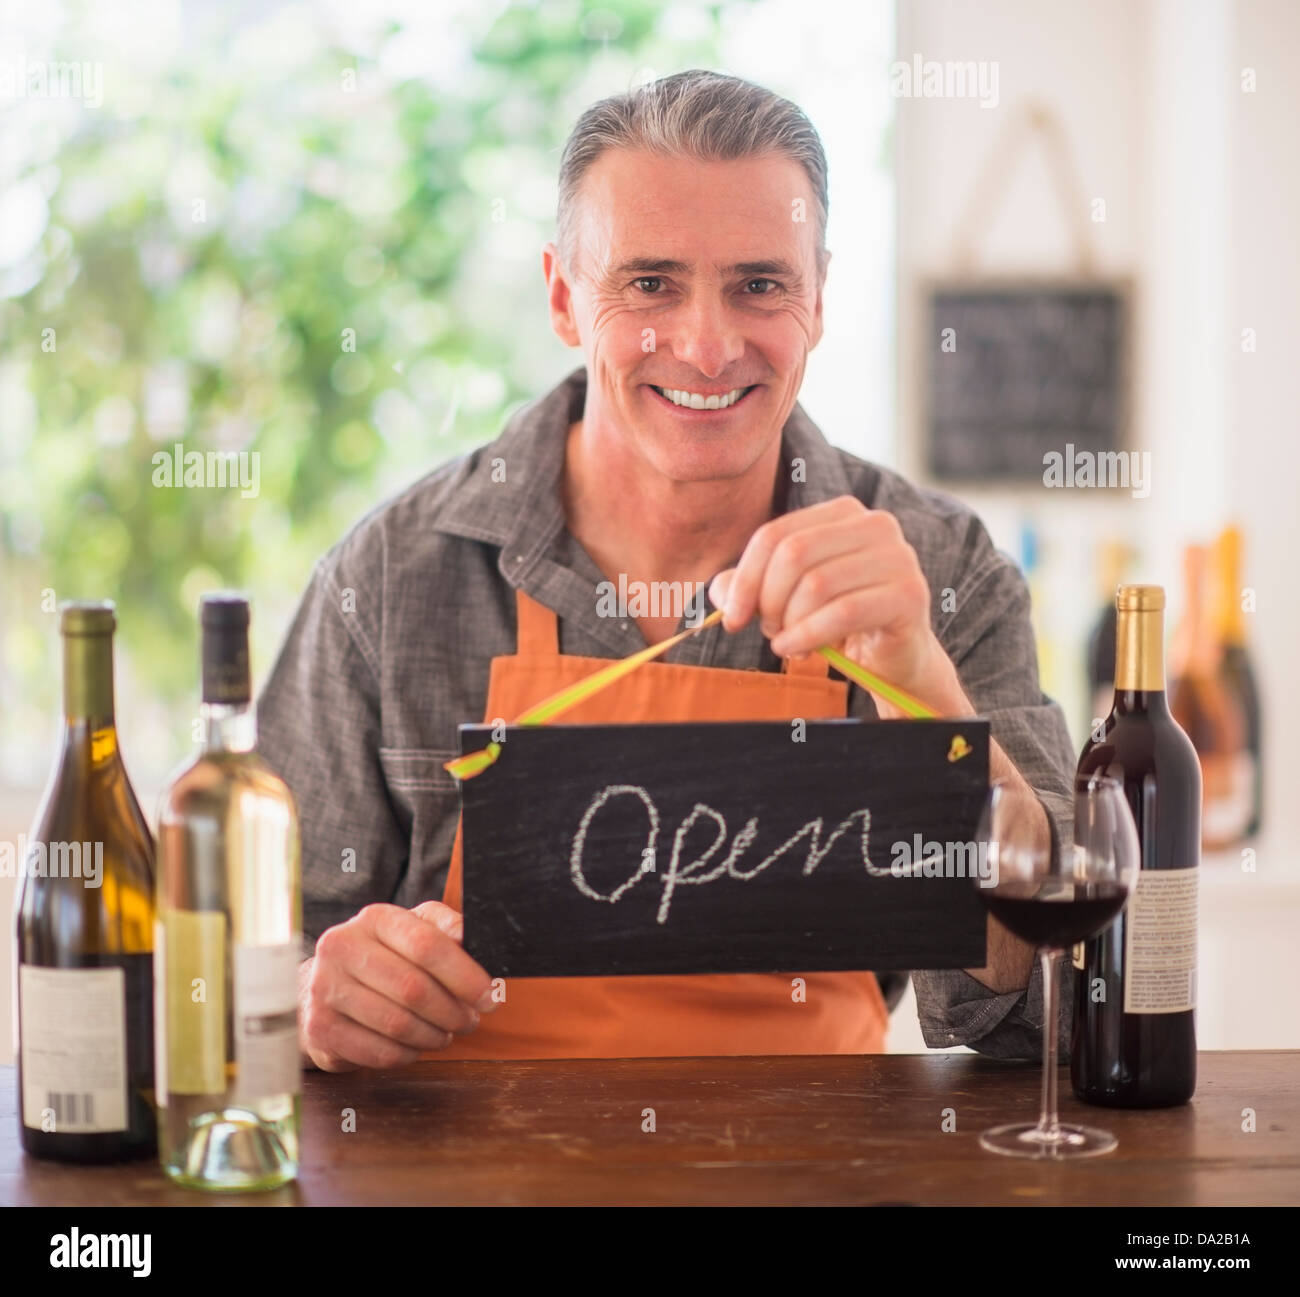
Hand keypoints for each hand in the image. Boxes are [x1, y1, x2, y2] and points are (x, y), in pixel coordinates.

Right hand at [299, 901, 494, 1071]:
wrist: (322, 987)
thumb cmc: (383, 958)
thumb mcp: (413, 930)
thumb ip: (444, 929)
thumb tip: (472, 938)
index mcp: (374, 918)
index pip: (426, 944)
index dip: (464, 975)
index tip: (490, 997)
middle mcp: (342, 947)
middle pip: (414, 989)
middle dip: (453, 1012)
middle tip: (471, 1021)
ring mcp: (325, 988)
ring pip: (398, 1024)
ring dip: (434, 1036)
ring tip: (445, 1033)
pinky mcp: (320, 1027)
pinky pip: (379, 1052)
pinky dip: (407, 1054)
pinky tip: (415, 1046)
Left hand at [709, 495, 966, 714]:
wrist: (894, 658)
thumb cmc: (838, 622)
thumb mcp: (789, 598)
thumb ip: (751, 586)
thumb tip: (719, 590)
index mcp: (843, 513)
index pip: (775, 535)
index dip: (745, 578)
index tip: (731, 616)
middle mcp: (875, 525)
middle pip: (794, 553)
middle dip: (768, 600)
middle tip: (768, 630)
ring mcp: (897, 556)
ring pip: (817, 584)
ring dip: (789, 622)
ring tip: (786, 642)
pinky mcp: (908, 594)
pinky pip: (843, 613)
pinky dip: (808, 635)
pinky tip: (796, 650)